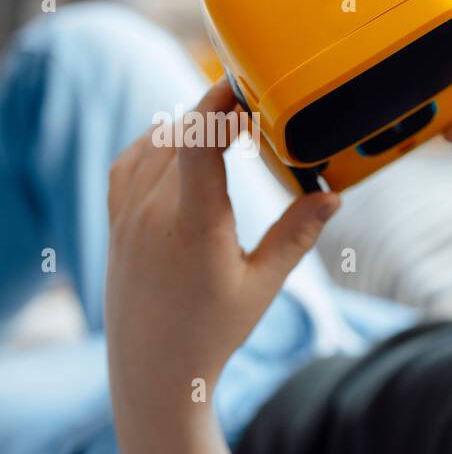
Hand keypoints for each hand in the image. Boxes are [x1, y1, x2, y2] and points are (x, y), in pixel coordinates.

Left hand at [105, 80, 339, 408]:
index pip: (198, 139)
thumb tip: (333, 198)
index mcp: (193, 224)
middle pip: (181, 132)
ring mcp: (127, 215)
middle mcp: (152, 212)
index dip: (222, 102)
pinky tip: (182, 145)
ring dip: (190, 125)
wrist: (153, 370)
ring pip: (154, 143)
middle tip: (260, 108)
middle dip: (219, 111)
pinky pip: (130, 162)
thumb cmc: (211, 333)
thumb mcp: (263, 285)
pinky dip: (157, 142)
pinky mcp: (116, 222)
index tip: (250, 84)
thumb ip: (296, 235)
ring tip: (230, 125)